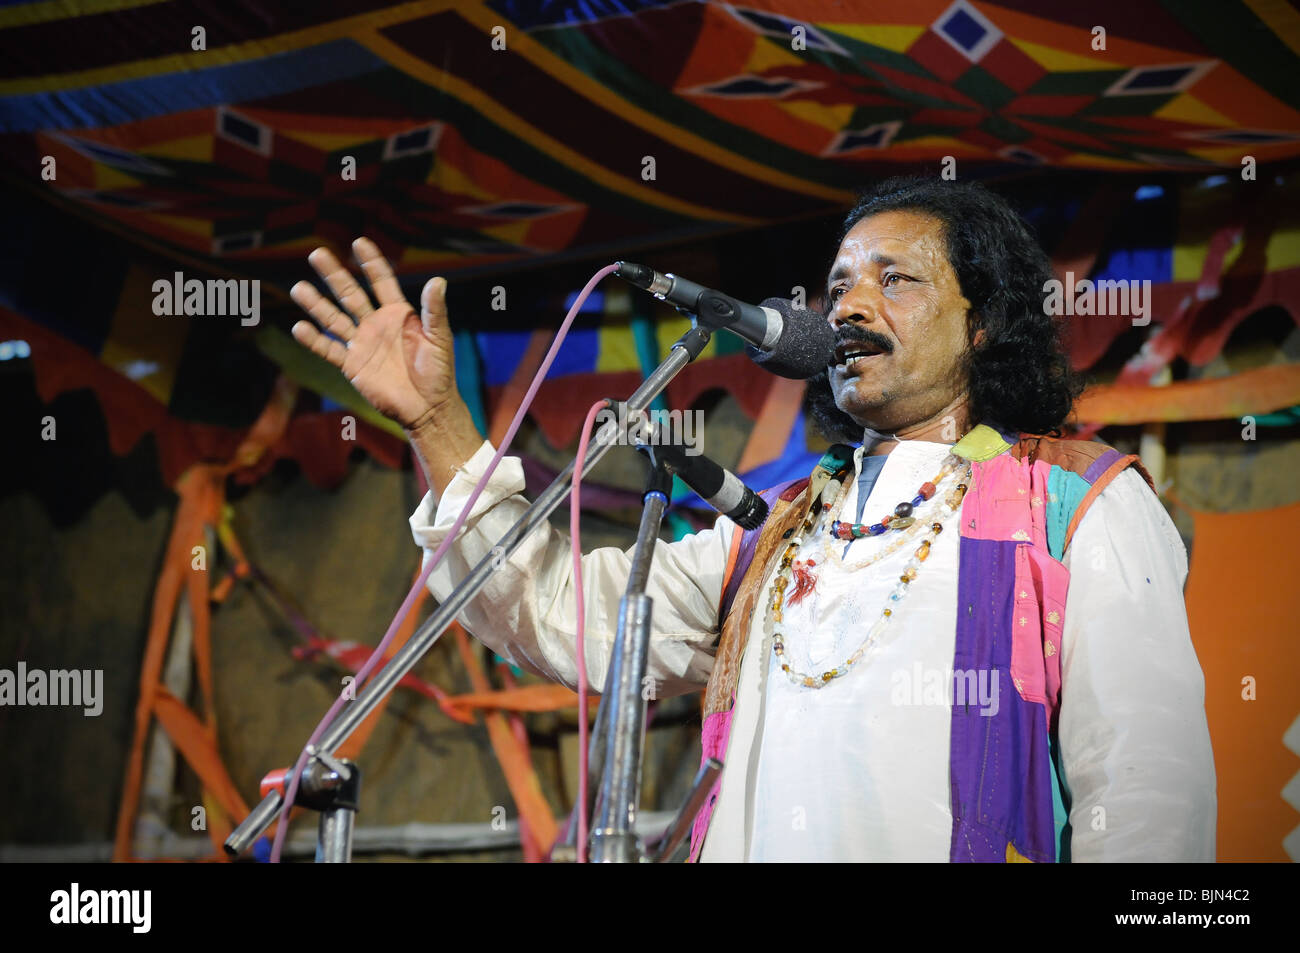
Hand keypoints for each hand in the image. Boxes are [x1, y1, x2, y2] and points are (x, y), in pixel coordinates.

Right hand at [289, 238, 458, 430]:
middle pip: (351, 294)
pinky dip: (314, 340)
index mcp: (398, 313)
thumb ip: (434, 310)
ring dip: (316, 304)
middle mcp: (376, 324)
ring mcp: (362, 343)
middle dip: (335, 274)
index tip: (358, 242)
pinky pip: (329, 349)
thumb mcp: (439, 337)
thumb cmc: (439, 371)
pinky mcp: (352, 365)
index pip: (381, 281)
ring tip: (298, 288)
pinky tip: (299, 327)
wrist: (428, 407)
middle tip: (317, 253)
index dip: (370, 262)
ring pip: (334, 319)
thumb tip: (439, 280)